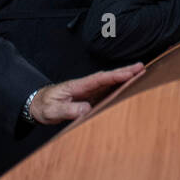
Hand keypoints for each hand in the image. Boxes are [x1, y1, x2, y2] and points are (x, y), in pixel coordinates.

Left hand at [28, 62, 144, 123]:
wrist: (36, 105)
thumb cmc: (44, 107)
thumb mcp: (53, 111)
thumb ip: (68, 110)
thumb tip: (86, 109)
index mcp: (77, 86)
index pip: (99, 79)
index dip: (115, 75)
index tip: (129, 73)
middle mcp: (85, 86)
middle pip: (108, 77)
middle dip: (125, 72)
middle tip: (142, 67)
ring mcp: (88, 91)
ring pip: (109, 83)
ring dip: (124, 78)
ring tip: (141, 74)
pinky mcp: (89, 97)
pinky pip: (106, 91)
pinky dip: (118, 87)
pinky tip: (128, 87)